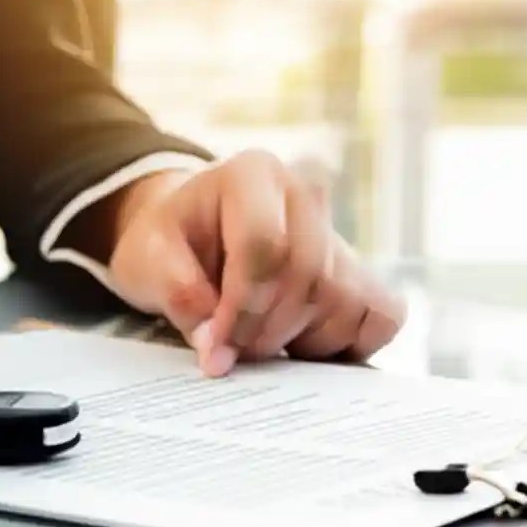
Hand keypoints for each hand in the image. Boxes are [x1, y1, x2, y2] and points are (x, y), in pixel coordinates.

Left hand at [107, 150, 405, 376]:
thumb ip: (178, 296)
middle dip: (264, 331)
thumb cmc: (168, 245)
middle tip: (229, 352)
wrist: (191, 239)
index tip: (216, 350)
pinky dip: (343, 345)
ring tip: (253, 337)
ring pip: (342, 303)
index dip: (242, 308)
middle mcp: (308, 192)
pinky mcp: (363, 272)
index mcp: (253, 173)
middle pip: (307, 278)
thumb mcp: (148, 260)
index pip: (266, 246)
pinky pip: (378, 319)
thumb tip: (217, 347)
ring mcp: (341, 233)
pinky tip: (296, 341)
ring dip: (295, 341)